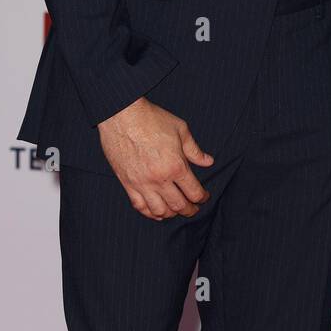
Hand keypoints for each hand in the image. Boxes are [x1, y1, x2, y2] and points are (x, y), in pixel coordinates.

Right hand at [97, 96, 213, 219]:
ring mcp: (142, 183)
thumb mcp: (180, 130)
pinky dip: (150, 213)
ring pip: (159, 210)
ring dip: (171, 214)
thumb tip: (208, 162)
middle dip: (189, 210)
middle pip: (178, 205)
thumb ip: (195, 150)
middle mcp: (159, 179)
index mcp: (176, 166)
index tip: (204, 197)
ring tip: (176, 211)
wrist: (122, 115)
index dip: (202, 197)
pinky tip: (156, 212)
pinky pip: (139, 206)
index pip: (194, 191)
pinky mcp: (127, 183)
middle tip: (193, 209)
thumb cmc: (151, 119)